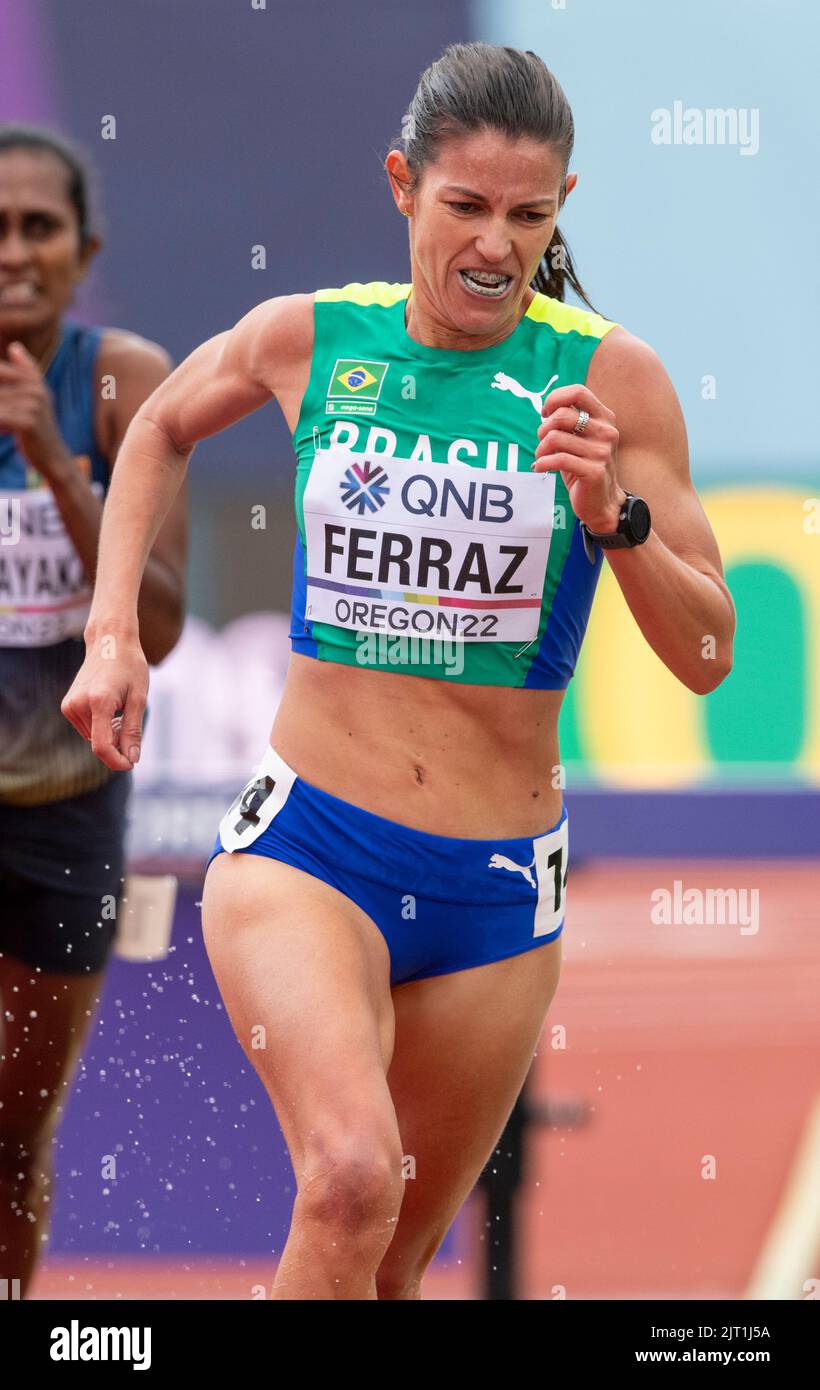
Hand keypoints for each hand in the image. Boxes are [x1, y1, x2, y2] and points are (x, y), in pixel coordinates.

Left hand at [0, 340, 72, 481]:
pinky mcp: (29, 422)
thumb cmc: (37, 429)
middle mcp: (36, 390)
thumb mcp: (33, 398)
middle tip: (2, 413)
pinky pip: (1, 417)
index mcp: (34, 383)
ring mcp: (34, 405)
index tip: (2, 400)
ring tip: (4, 424)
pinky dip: (0, 423)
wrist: (54, 458)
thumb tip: (14, 346)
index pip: (2, 372)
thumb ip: (26, 372)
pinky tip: (2, 430)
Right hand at [61, 633, 148, 771]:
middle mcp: (79, 704)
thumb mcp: (139, 698)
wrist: (109, 642)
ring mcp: (70, 705)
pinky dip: (101, 726)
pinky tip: (109, 706)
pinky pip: (88, 728)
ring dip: (110, 733)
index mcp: (99, 702)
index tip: (131, 763)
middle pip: (99, 743)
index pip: (102, 746)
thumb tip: (131, 759)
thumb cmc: (130, 667)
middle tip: (129, 719)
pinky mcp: (67, 706)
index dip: (117, 760)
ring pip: (93, 737)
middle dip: (118, 742)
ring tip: (120, 708)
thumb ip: (133, 731)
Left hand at [533, 383, 625, 531]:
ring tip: (542, 458)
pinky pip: (558, 459)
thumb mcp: (581, 439)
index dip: (555, 399)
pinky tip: (539, 468)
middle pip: (561, 415)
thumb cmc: (584, 466)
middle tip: (542, 442)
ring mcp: (602, 452)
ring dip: (540, 449)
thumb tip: (546, 408)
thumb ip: (570, 421)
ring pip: (555, 438)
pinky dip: (542, 463)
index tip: (545, 413)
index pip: (578, 392)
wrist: (602, 502)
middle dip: (543, 429)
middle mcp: (606, 432)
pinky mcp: (594, 471)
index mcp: (605, 418)